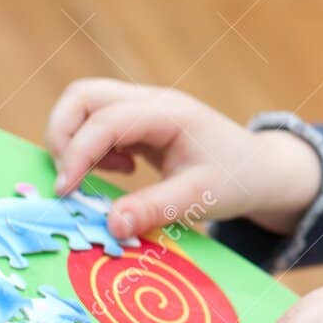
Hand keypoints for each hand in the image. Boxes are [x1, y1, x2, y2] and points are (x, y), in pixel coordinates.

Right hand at [45, 79, 320, 238]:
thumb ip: (155, 209)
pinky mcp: (139, 122)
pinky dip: (92, 146)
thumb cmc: (236, 180)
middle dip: (62, 135)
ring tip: (99, 176)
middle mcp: (152, 101)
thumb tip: (110, 226)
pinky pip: (97, 122)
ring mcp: (144, 107)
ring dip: (74, 140)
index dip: (77, 153)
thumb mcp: (199, 198)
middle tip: (71, 180)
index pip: (105, 120)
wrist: (260, 170)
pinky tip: (120, 170)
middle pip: (82, 95)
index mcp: (169, 113)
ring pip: (85, 105)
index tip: (66, 192)